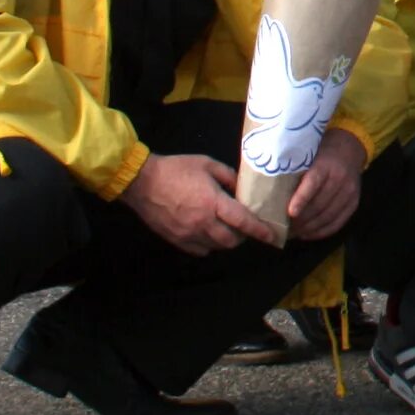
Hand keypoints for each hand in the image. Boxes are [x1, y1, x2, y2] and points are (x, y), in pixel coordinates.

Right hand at [122, 152, 267, 255]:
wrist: (141, 181)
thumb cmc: (176, 169)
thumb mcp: (207, 164)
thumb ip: (228, 176)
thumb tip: (241, 188)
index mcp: (213, 202)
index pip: (243, 221)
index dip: (260, 230)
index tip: (273, 236)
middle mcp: (203, 222)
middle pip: (231, 240)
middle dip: (243, 236)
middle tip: (245, 227)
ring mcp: (188, 234)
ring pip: (216, 247)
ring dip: (226, 241)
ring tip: (227, 229)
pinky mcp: (176, 240)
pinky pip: (199, 250)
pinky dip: (208, 245)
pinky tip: (208, 233)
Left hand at [285, 129, 366, 240]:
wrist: (349, 148)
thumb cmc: (321, 152)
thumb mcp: (309, 155)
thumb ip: (297, 172)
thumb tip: (273, 194)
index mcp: (326, 164)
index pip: (313, 183)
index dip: (301, 199)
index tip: (290, 213)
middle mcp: (340, 178)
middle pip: (319, 204)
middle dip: (301, 220)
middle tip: (285, 229)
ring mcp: (350, 192)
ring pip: (328, 216)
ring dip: (309, 228)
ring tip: (294, 233)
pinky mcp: (354, 202)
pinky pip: (338, 223)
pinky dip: (321, 232)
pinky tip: (308, 235)